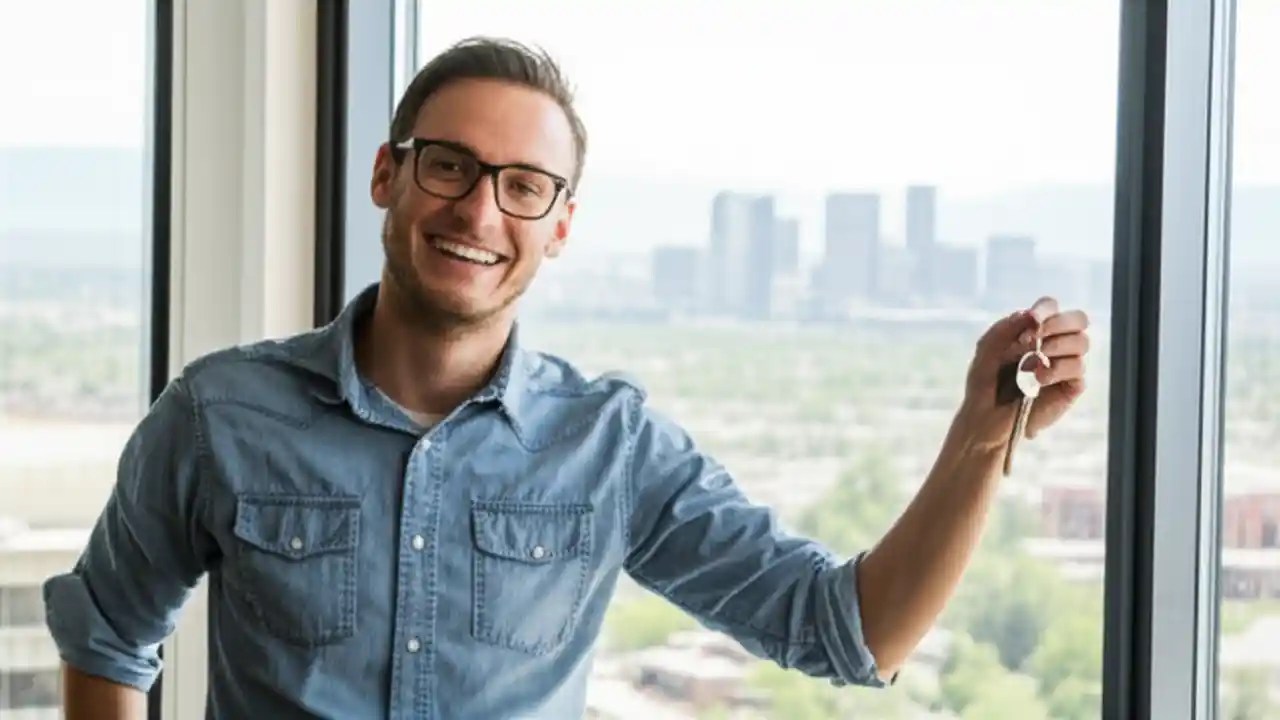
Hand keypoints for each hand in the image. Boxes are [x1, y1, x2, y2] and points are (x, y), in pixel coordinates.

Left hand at [959, 296, 1090, 448]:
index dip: (1045, 309)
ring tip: (1030, 364)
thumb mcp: (987, 349)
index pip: (1052, 306)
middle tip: (1033, 341)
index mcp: (1034, 330)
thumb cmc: (986, 381)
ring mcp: (1066, 364)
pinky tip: (1038, 380)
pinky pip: (1078, 368)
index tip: (1031, 320)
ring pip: (1082, 342)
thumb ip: (1006, 328)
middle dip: (1057, 325)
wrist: (987, 416)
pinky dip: (1057, 370)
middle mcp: (1055, 343)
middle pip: (1079, 319)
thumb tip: (1029, 315)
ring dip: (1055, 347)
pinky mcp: (1072, 386)